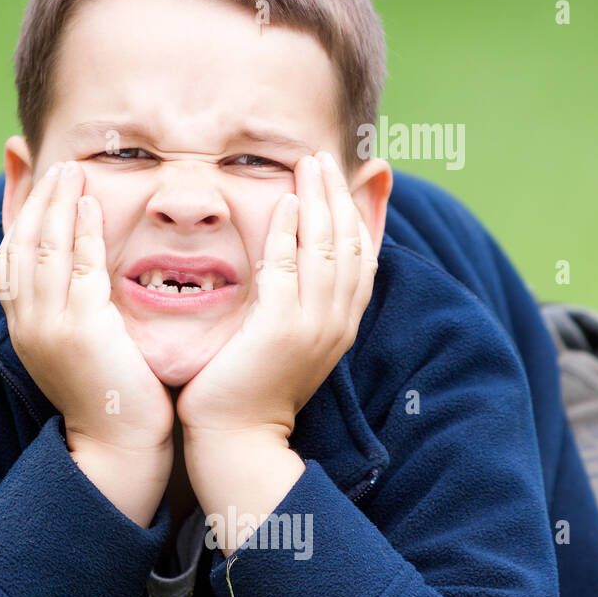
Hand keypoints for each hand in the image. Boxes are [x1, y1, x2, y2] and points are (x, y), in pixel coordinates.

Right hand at [0, 160, 175, 520]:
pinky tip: (89, 206)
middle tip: (57, 162)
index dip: (20, 214)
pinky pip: (75, 268)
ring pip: (41, 249)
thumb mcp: (87, 342)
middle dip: (35, 198)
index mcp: (24, 325)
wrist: (119, 447)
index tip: (35, 179)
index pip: (10, 256)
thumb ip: (82, 301)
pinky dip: (78, 233)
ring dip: (55, 204)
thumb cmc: (113, 394)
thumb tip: (84, 269)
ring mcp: (47, 325)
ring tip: (71, 169)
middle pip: (20, 244)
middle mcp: (26, 322)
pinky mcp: (78, 330)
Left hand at [176, 151, 379, 440]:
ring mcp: (312, 327)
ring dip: (319, 201)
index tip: (347, 175)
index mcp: (340, 325)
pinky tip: (284, 204)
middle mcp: (336, 323)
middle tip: (324, 156)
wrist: (235, 440)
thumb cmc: (247, 389)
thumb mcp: (281, 340)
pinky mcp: (280, 330)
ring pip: (326, 249)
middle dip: (340, 195)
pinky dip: (290, 234)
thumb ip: (290, 302)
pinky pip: (289, 270)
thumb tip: (292, 269)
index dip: (358, 212)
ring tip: (309, 164)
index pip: (361, 257)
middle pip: (349, 244)